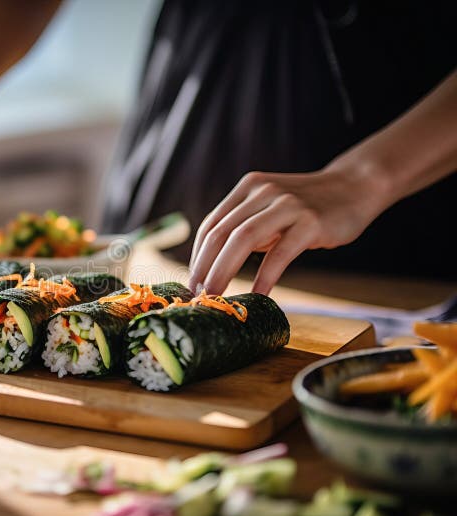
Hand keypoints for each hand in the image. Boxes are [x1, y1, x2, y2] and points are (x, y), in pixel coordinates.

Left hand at [188, 165, 389, 294]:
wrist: (354, 187)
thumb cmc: (307, 206)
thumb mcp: (270, 208)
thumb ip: (246, 227)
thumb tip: (214, 265)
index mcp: (248, 188)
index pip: (212, 225)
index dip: (198, 256)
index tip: (192, 281)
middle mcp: (263, 192)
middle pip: (221, 233)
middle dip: (204, 267)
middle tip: (198, 294)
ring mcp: (287, 205)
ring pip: (243, 240)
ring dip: (224, 271)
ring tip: (216, 296)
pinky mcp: (311, 222)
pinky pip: (280, 254)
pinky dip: (265, 278)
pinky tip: (258, 296)